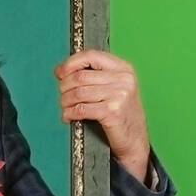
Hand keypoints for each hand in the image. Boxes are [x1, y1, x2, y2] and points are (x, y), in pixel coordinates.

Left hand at [55, 49, 150, 182]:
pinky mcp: (112, 112)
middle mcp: (123, 79)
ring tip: (65, 108)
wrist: (135, 139)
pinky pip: (80, 109)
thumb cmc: (120, 113)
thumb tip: (61, 71)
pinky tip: (68, 117)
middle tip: (63, 97)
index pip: (91, 56)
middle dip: (64, 87)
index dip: (71, 63)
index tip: (60, 73)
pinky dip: (69, 113)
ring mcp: (119, 95)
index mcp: (123, 68)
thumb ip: (93, 76)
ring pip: (77, 93)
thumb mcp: (113, 88)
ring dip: (65, 101)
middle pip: (80, 76)